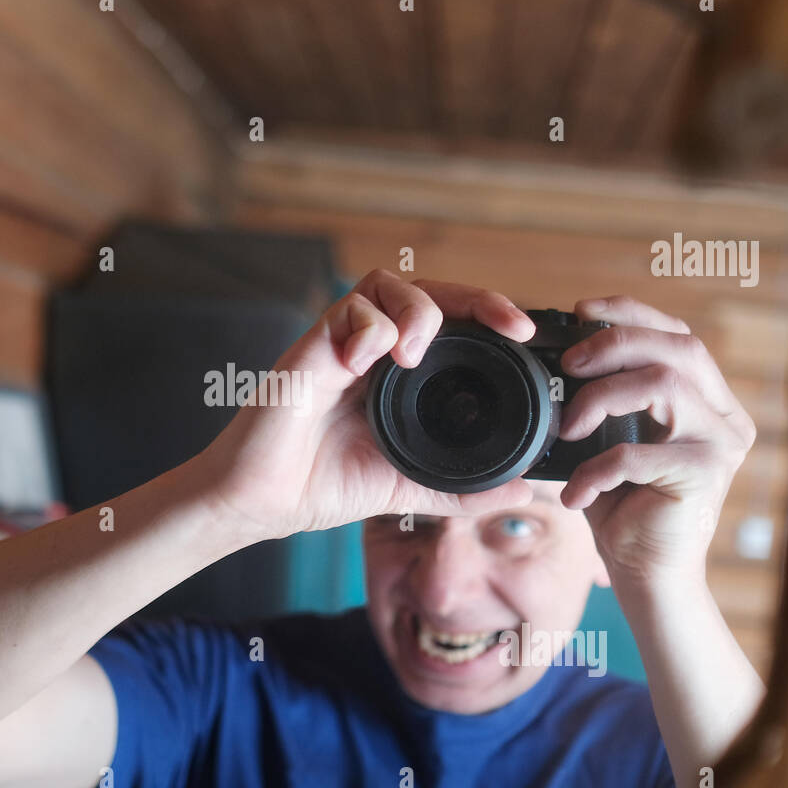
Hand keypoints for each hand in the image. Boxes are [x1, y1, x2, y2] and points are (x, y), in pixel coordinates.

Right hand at [193, 269, 536, 540]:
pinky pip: (347, 311)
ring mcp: (342, 345)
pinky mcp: (310, 348)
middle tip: (509, 326)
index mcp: (398, 378)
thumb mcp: (407, 488)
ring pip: (388, 285)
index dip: (489, 318)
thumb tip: (522, 489)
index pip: (452, 325)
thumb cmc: (321, 485)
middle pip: (428, 291)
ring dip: (417, 309)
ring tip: (416, 352)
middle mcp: (373, 352)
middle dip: (475, 298)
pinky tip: (366, 360)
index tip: (525, 336)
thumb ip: (459, 488)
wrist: (262, 502)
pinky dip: (368, 327)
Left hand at [557, 296, 756, 586]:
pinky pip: (639, 454)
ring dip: (602, 397)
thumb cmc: (624, 508)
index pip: (676, 334)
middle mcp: (725, 415)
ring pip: (664, 385)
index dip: (629, 313)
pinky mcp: (704, 477)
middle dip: (614, 343)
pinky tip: (574, 494)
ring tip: (568, 428)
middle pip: (678, 347)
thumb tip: (556, 361)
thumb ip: (604, 401)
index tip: (580, 312)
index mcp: (707, 398)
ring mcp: (721, 445)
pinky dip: (595, 469)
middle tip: (568, 365)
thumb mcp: (611, 442)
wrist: (648, 575)